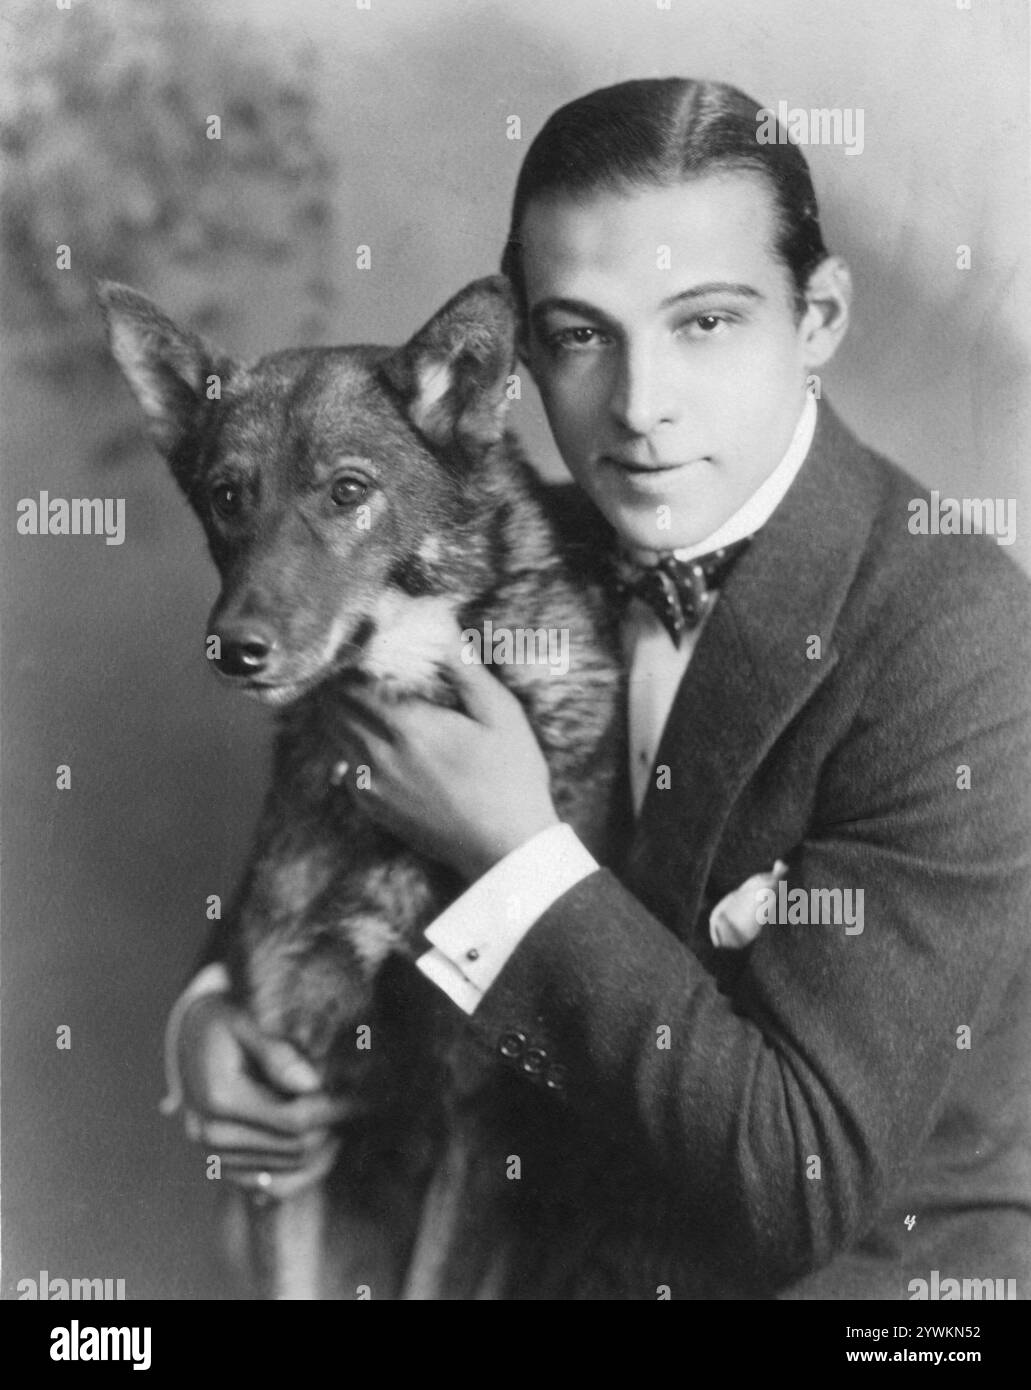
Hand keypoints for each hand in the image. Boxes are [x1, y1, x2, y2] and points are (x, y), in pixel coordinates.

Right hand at [177, 994, 357, 1199]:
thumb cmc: (225, 1021)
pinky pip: (275, 1187)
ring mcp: (216, 1155)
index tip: (367, 1094)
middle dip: (336, 1126)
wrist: (191, 1038)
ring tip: (350, 1117)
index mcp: (219, 1098)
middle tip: (367, 1104)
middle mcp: (212, 1134)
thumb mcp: (248, 1021)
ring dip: (326, 1147)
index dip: (336, 1108)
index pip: (294, 1119)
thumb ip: (278, 1053)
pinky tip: (329, 1141)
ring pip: (291, 1169)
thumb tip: (312, 1084)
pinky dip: (306, 1170)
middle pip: (295, 1147)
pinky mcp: (224, 1167)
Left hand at [337, 650, 559, 881]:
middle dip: (341, 682)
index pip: (354, 681)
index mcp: (410, 726)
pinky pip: (344, 768)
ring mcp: (373, 786)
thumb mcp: (501, 714)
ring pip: (334, 736)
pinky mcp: (375, 809)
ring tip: (361, 697)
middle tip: (359, 667)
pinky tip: (372, 740)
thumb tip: (441, 630)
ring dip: (341, 712)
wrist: (506, 849)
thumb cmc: (512, 778)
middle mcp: (380, 755)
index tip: (367, 646)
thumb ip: (465, 669)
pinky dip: (349, 747)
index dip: (355, 660)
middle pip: (334, 707)